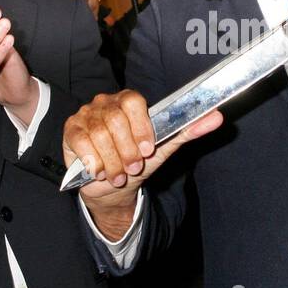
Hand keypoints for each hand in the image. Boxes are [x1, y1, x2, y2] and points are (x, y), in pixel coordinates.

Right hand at [63, 90, 222, 238]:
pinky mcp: (70, 130)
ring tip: (119, 174)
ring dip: (112, 161)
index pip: (133, 102)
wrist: (112, 187)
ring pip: (99, 134)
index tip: (148, 150)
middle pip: (115, 120)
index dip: (141, 127)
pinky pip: (82, 143)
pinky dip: (94, 162)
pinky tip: (100, 171)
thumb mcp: (164, 148)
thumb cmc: (139, 162)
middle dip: (127, 150)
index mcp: (128, 101)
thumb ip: (188, 130)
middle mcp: (105, 103)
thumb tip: (217, 117)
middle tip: (134, 167)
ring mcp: (86, 115)